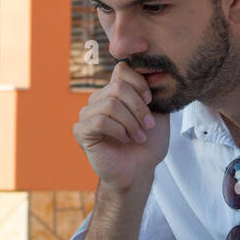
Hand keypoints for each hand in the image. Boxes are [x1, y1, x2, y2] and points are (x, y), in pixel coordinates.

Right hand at [72, 60, 169, 192]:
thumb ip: (155, 93)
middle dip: (138, 107)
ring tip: (139, 137)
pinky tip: (125, 140)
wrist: (139, 171)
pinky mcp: (81, 130)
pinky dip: (118, 131)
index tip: (150, 100)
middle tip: (148, 126)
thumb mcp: (158, 114)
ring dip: (130, 122)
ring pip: (110, 105)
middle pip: (118, 87)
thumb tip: (154, 74)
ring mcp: (87, 114)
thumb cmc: (148, 144)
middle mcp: (99, 99)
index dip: (138, 82)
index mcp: (115, 92)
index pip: (121, 69)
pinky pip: (99, 121)